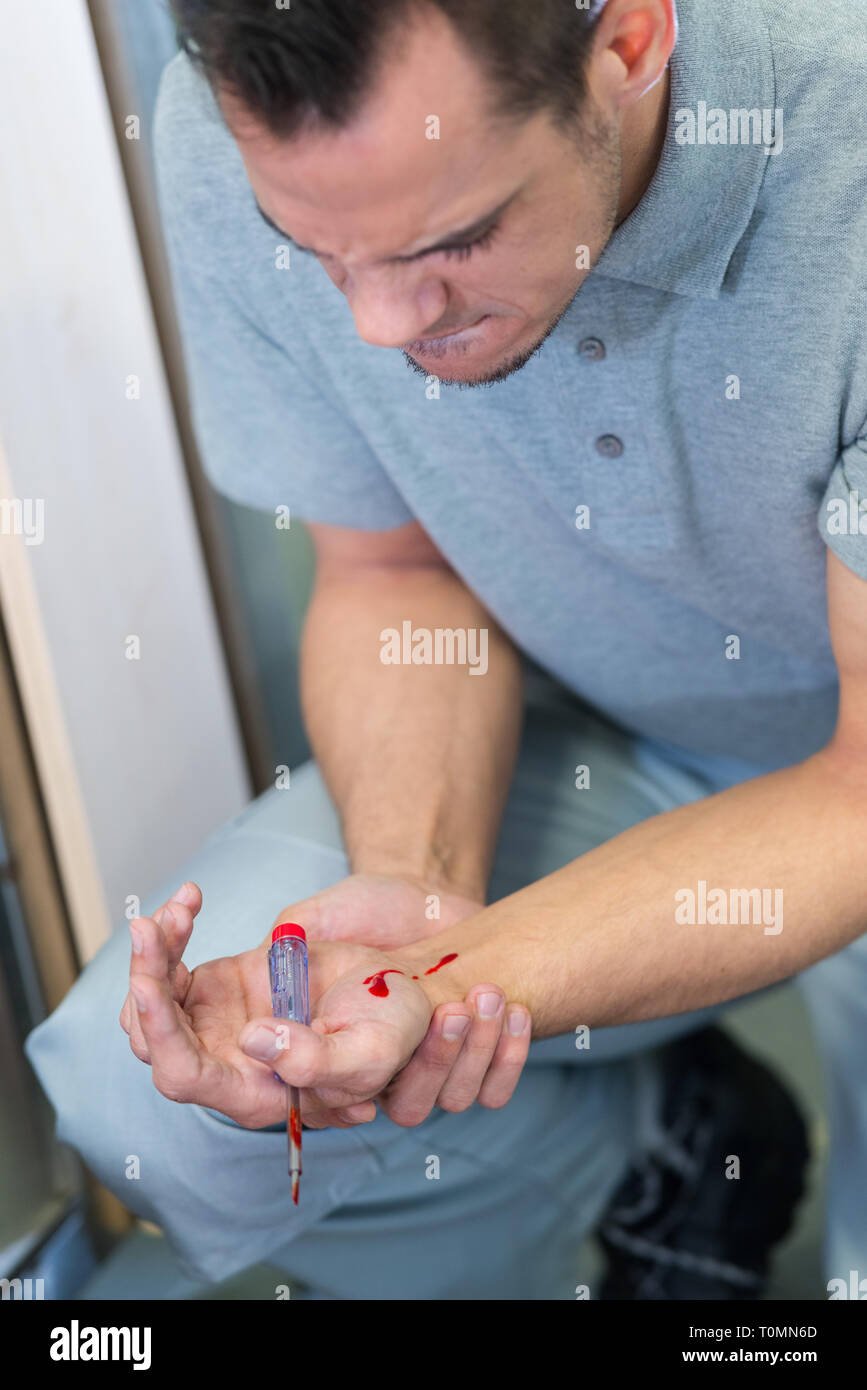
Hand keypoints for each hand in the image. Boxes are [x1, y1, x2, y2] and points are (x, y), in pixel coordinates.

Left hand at [119, 882, 379, 1128]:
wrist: (401, 982)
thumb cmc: (394, 1026)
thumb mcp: (371, 1050)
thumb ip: (315, 1060)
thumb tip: (252, 1040)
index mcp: (255, 1093)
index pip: (185, 1075)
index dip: (161, 1033)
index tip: (147, 984)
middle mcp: (224, 1063)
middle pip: (152, 1035)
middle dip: (146, 977)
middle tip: (152, 927)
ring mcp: (214, 1025)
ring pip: (153, 999)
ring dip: (155, 950)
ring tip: (184, 906)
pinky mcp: (215, 988)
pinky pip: (170, 965)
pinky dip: (174, 930)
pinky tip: (191, 898)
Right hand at [266, 874, 531, 1121]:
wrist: (431, 894)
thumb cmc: (375, 905)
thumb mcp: (329, 911)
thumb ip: (297, 934)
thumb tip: (269, 953)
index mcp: (339, 1046)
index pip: (340, 1100)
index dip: (355, 1102)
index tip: (378, 1075)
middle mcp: (384, 1068)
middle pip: (408, 1106)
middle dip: (436, 1063)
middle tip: (451, 1012)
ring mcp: (432, 1067)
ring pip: (454, 1098)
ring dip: (477, 1052)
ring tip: (488, 995)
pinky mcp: (475, 1059)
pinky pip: (494, 1089)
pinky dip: (509, 1057)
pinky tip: (517, 1013)